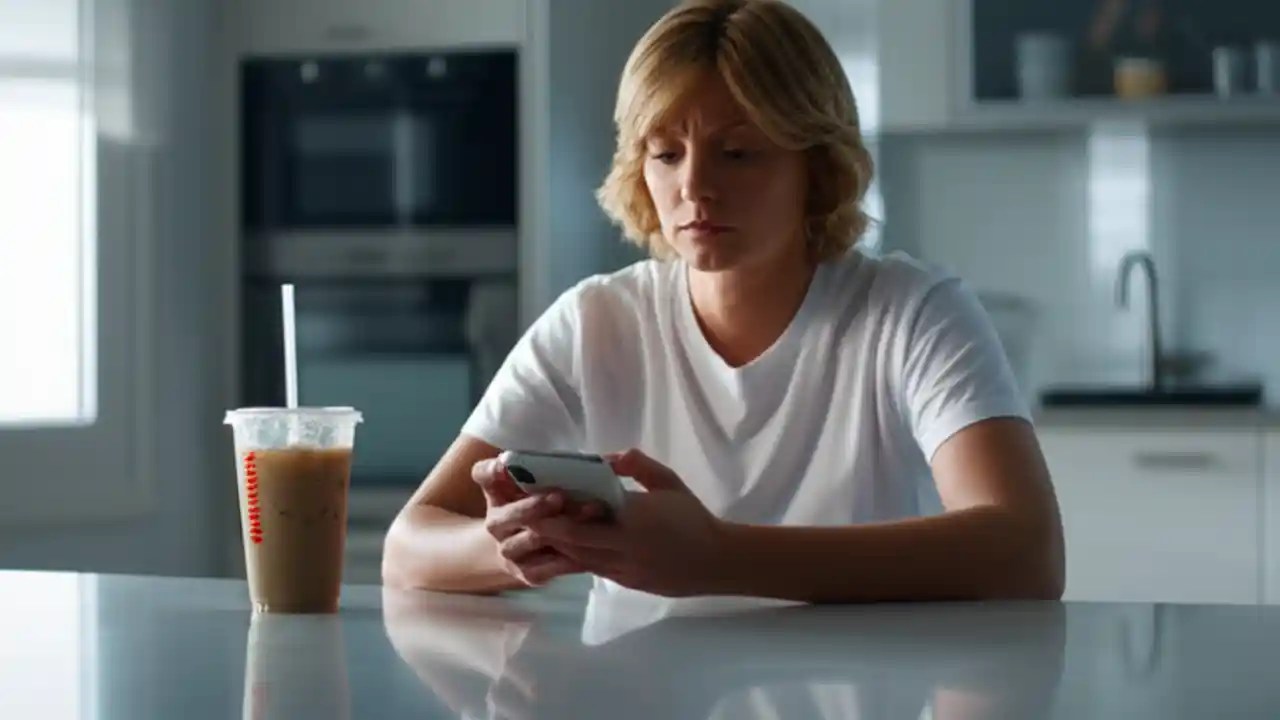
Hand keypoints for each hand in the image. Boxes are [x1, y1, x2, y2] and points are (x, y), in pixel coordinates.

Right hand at [471, 458, 603, 586]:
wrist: (533, 550)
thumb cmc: (547, 504)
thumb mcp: (546, 484)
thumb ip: (560, 470)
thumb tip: (612, 458)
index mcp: (497, 492)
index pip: (482, 475)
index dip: (490, 471)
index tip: (504, 466)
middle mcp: (496, 522)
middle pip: (506, 515)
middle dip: (533, 506)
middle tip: (560, 497)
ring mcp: (508, 550)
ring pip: (529, 541)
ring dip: (557, 530)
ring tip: (587, 516)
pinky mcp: (525, 573)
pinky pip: (544, 568)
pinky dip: (565, 559)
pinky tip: (588, 550)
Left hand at [524, 449, 727, 596]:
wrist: (714, 561)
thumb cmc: (692, 516)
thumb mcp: (668, 482)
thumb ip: (637, 465)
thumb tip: (606, 458)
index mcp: (634, 519)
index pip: (584, 517)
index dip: (555, 510)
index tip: (535, 495)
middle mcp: (622, 547)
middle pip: (572, 540)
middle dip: (544, 528)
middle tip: (520, 513)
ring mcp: (621, 568)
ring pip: (577, 558)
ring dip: (555, 544)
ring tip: (532, 529)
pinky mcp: (623, 581)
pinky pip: (591, 568)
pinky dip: (573, 556)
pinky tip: (559, 545)